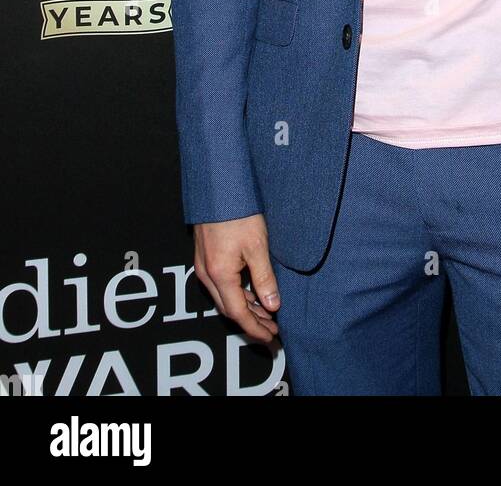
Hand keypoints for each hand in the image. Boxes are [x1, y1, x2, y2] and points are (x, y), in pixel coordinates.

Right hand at [193, 213, 280, 342]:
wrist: (218, 187)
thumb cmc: (237, 212)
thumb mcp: (257, 246)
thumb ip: (264, 278)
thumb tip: (272, 305)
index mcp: (219, 274)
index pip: (238, 313)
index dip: (254, 328)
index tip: (270, 337)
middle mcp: (207, 273)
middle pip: (229, 308)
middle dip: (251, 322)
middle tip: (271, 330)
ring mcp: (204, 265)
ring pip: (224, 297)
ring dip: (245, 308)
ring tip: (266, 314)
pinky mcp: (205, 256)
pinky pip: (220, 285)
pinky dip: (237, 294)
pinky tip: (251, 293)